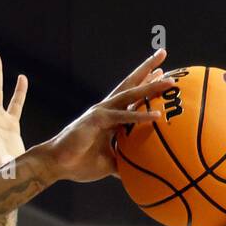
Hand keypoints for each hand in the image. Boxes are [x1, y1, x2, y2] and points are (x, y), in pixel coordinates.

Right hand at [35, 48, 174, 182]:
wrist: (56, 165)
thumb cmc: (79, 163)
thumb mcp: (108, 163)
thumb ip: (124, 162)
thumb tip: (138, 172)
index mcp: (109, 117)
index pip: (130, 96)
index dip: (145, 83)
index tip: (162, 72)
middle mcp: (106, 109)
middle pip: (130, 84)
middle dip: (147, 68)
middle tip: (162, 53)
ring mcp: (101, 112)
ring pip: (130, 95)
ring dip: (150, 86)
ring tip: (169, 81)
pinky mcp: (96, 120)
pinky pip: (123, 117)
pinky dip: (139, 117)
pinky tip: (157, 116)